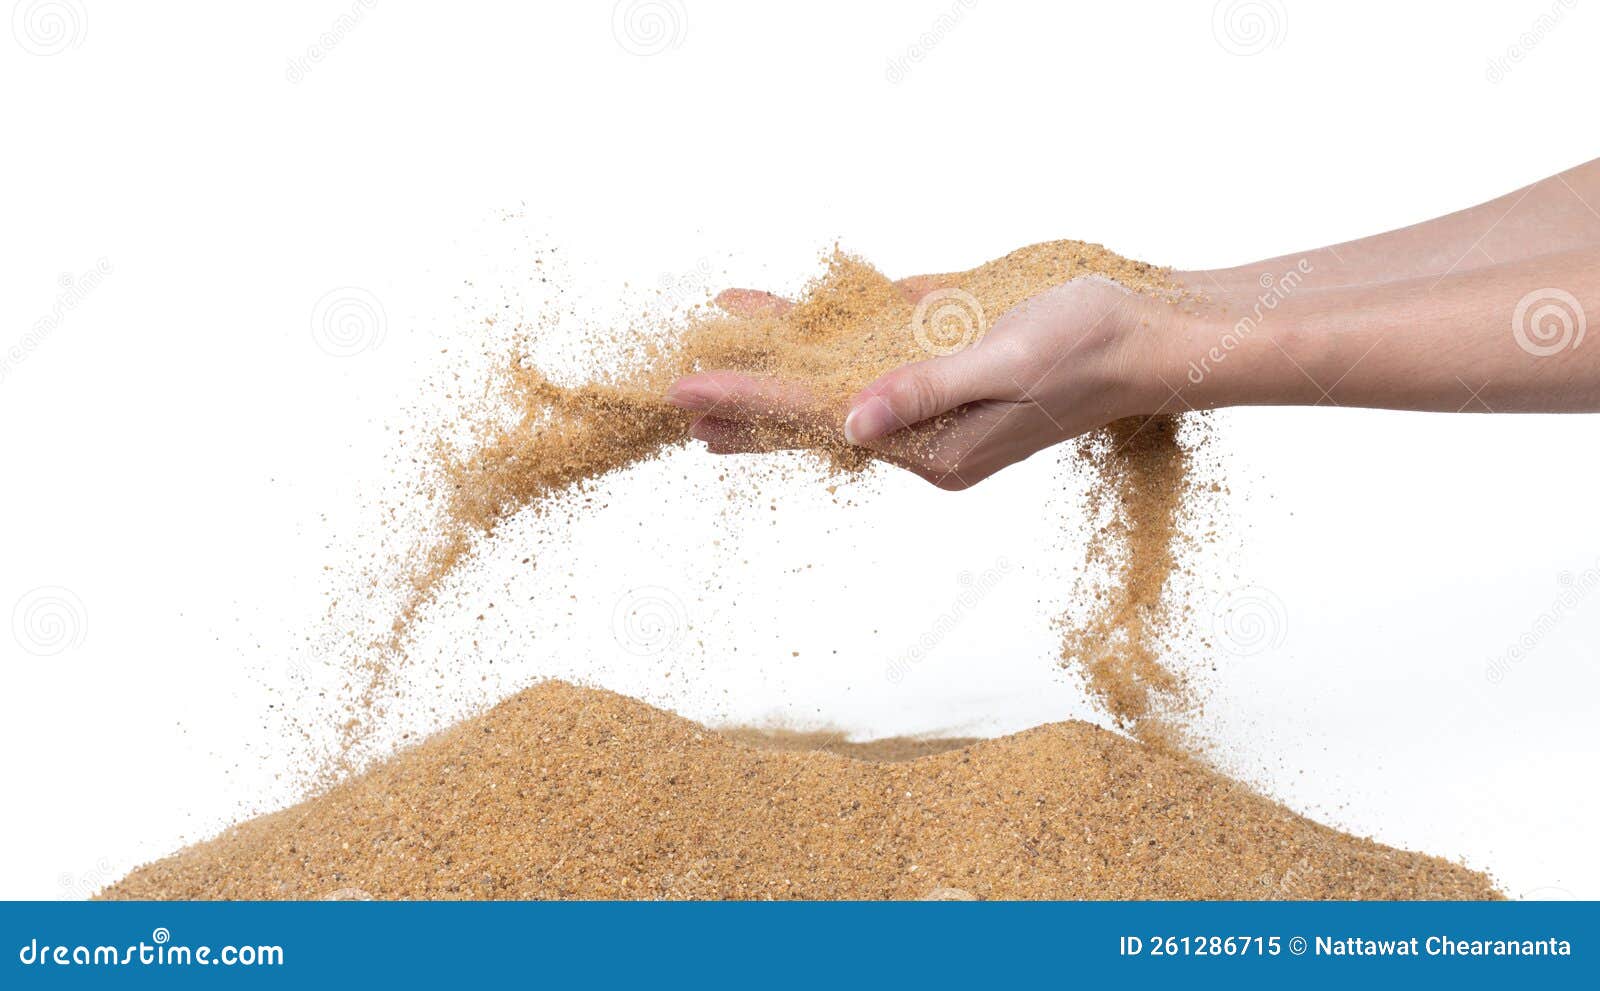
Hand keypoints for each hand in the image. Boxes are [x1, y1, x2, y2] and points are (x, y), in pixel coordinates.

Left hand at [666, 275, 1177, 489]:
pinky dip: (822, 329)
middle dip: (742, 402)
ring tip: (712, 361)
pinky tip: (787, 317)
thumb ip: (930, 390)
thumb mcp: (1012, 365)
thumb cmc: (1094, 346)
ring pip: (834, 377)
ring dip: (775, 365)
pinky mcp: (944, 355)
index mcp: (935, 446)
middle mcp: (923, 427)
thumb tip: (851, 419)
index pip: (819, 422)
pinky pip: (869, 345)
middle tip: (672, 396)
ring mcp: (931, 392)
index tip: (686, 392)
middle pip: (813, 413)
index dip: (748, 404)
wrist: (1154, 330)